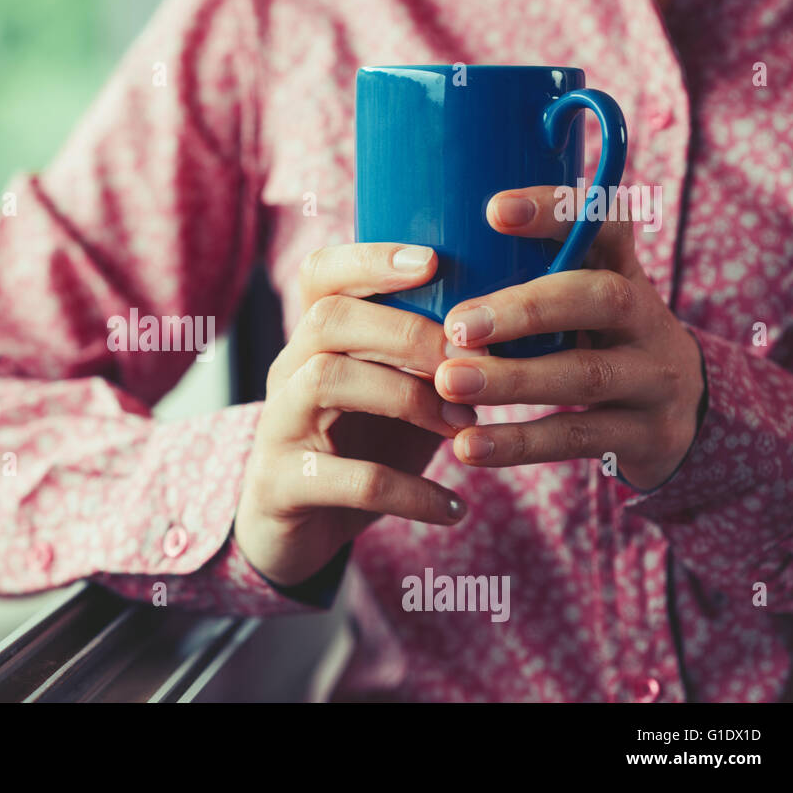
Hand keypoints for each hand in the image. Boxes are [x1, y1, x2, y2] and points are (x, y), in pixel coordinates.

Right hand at [234, 242, 475, 585]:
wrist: (295, 533)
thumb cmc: (359, 451)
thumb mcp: (394, 395)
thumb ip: (429, 359)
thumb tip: (514, 324)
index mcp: (314, 342)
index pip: (320, 273)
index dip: (370, 259)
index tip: (432, 262)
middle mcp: (287, 373)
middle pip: (328, 319)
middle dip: (406, 331)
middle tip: (469, 359)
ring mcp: (278, 427)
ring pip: (326, 380)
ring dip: (407, 397)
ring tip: (463, 427)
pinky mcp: (283, 486)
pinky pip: (351, 479)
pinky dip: (411, 492)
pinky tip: (452, 507)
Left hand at [435, 187, 704, 490]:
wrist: (677, 417)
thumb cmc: (592, 343)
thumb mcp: (576, 301)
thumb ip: (524, 276)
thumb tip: (417, 256)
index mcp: (622, 269)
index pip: (604, 223)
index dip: (557, 211)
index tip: (495, 210)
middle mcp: (647, 317)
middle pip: (599, 299)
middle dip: (525, 310)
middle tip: (457, 325)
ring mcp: (654, 378)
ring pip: (586, 374)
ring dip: (513, 380)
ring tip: (450, 382)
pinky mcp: (648, 435)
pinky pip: (577, 437)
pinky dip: (519, 443)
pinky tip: (467, 446)